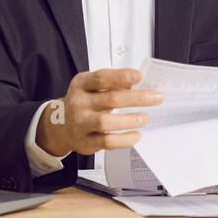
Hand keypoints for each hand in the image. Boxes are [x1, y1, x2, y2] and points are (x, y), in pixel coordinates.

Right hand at [35, 68, 162, 157]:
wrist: (62, 126)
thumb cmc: (84, 103)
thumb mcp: (92, 88)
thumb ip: (113, 85)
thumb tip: (139, 84)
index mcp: (81, 84)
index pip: (101, 78)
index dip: (121, 76)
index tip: (139, 76)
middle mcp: (78, 103)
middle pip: (110, 99)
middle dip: (137, 98)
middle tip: (155, 97)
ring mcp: (81, 123)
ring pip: (106, 122)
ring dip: (130, 120)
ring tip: (145, 118)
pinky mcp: (86, 141)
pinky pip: (108, 141)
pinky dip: (125, 139)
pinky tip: (136, 135)